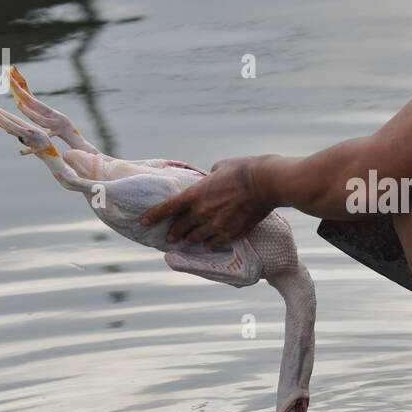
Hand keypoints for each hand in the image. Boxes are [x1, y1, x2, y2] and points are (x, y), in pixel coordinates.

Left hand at [139, 155, 272, 247]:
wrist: (267, 182)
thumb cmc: (245, 169)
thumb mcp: (220, 167)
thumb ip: (209, 177)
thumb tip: (209, 180)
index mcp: (196, 193)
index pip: (168, 208)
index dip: (154, 216)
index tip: (144, 222)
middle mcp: (202, 211)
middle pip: (180, 227)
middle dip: (172, 233)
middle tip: (169, 236)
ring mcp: (217, 225)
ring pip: (195, 238)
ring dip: (190, 240)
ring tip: (188, 241)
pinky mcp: (232, 233)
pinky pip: (215, 243)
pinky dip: (210, 244)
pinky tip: (210, 243)